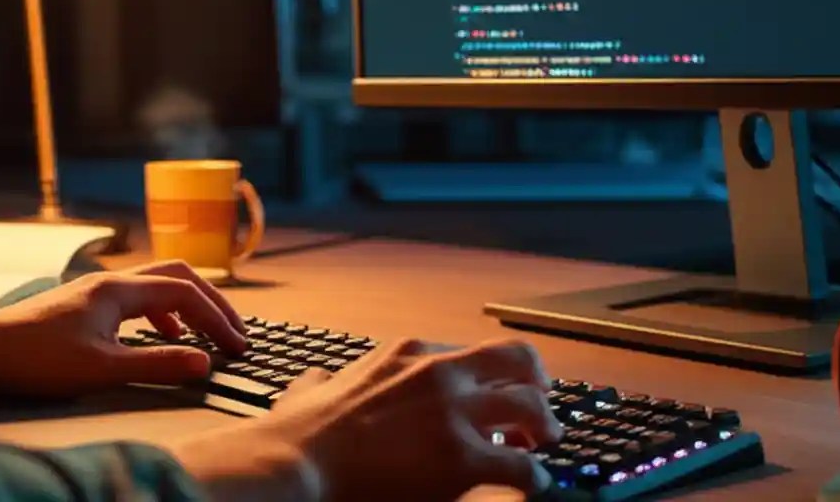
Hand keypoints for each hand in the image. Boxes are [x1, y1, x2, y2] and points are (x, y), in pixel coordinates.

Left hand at [0, 261, 246, 397]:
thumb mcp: (102, 369)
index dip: (217, 319)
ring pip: (158, 284)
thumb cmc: (35, 358)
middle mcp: (112, 282)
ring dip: (188, 306)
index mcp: (119, 290)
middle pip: (178, 276)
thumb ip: (157, 364)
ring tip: (207, 336)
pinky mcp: (86, 304)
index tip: (237, 346)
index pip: (185, 293)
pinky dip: (163, 314)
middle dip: (212, 302)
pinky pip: (139, 298)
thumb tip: (204, 363)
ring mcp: (97, 290)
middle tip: (234, 331)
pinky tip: (162, 338)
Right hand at [172, 339, 562, 501]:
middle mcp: (440, 372)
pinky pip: (523, 467)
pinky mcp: (461, 460)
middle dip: (536, 384)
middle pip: (516, 360)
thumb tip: (317, 384)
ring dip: (545, 427)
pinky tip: (531, 487)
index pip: (470, 353)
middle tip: (539, 413)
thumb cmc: (299, 435)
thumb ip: (325, 382)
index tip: (492, 396)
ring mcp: (453, 414)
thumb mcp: (313, 388)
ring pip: (531, 406)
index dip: (487, 378)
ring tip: (542, 447)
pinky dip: (535, 479)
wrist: (295, 466)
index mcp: (408, 351)